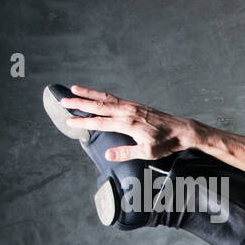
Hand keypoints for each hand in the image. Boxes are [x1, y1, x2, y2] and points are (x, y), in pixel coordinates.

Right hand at [60, 84, 199, 161]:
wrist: (181, 130)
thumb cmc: (166, 143)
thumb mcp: (148, 152)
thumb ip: (127, 152)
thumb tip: (108, 155)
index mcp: (128, 124)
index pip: (101, 123)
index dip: (83, 122)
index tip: (69, 122)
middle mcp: (127, 112)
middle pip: (99, 106)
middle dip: (79, 103)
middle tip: (63, 101)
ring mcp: (131, 106)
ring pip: (105, 98)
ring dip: (88, 93)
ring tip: (73, 89)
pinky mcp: (135, 104)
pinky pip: (114, 97)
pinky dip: (101, 94)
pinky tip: (95, 94)